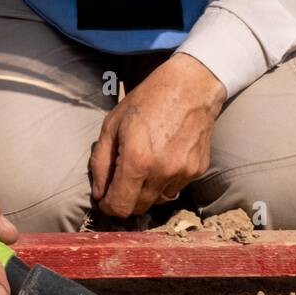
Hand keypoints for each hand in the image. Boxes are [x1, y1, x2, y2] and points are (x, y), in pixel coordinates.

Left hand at [90, 54, 225, 218]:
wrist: (191, 86)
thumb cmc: (147, 100)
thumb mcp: (112, 124)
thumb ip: (100, 162)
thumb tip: (98, 193)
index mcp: (137, 160)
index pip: (119, 207)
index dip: (108, 205)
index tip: (105, 196)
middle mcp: (162, 172)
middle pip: (138, 208)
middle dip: (126, 199)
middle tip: (122, 178)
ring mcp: (183, 173)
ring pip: (157, 201)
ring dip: (146, 192)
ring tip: (145, 164)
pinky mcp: (198, 170)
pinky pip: (175, 188)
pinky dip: (165, 181)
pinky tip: (163, 157)